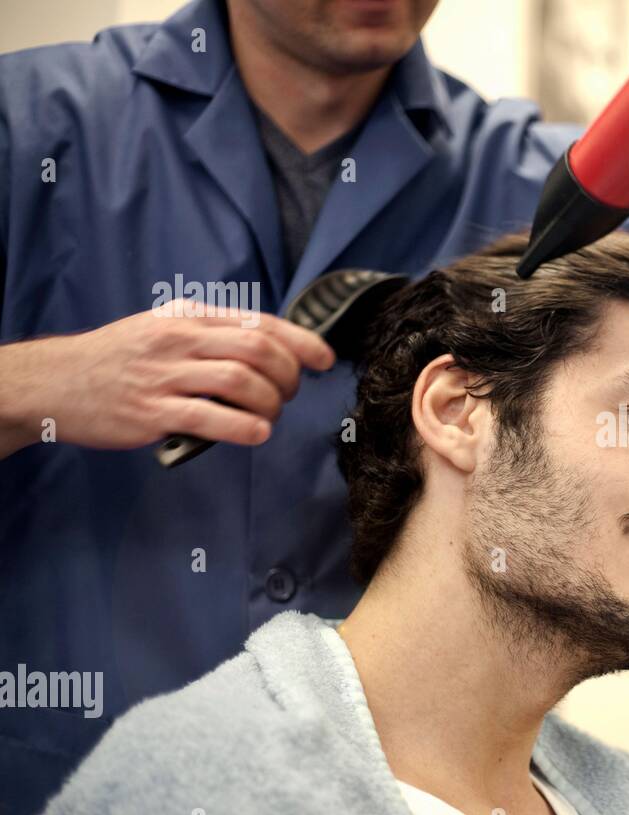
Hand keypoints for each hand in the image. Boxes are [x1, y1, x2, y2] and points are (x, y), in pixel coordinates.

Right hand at [0, 301, 334, 457]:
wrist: (55, 380)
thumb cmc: (120, 358)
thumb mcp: (165, 329)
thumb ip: (213, 336)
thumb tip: (271, 351)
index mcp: (189, 316)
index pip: (260, 322)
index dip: (301, 342)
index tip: (324, 359)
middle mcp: (180, 340)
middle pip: (259, 350)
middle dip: (288, 377)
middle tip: (288, 395)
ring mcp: (165, 375)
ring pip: (241, 382)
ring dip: (270, 403)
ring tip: (269, 416)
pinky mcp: (152, 411)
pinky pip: (211, 418)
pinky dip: (245, 427)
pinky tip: (256, 433)